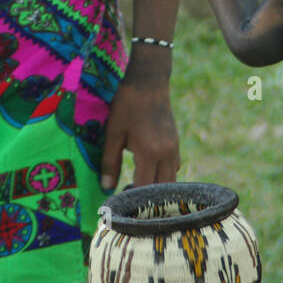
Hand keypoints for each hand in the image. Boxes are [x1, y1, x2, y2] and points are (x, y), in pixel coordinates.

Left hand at [100, 72, 179, 191]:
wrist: (149, 81)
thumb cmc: (127, 105)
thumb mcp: (113, 132)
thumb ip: (109, 162)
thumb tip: (106, 188)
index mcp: (150, 153)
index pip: (145, 189)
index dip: (133, 199)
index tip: (120, 202)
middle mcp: (167, 154)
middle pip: (163, 190)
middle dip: (148, 199)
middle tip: (130, 197)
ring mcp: (174, 148)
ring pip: (171, 181)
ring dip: (157, 188)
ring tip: (138, 186)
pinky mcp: (175, 143)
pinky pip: (174, 168)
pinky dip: (164, 176)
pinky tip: (149, 171)